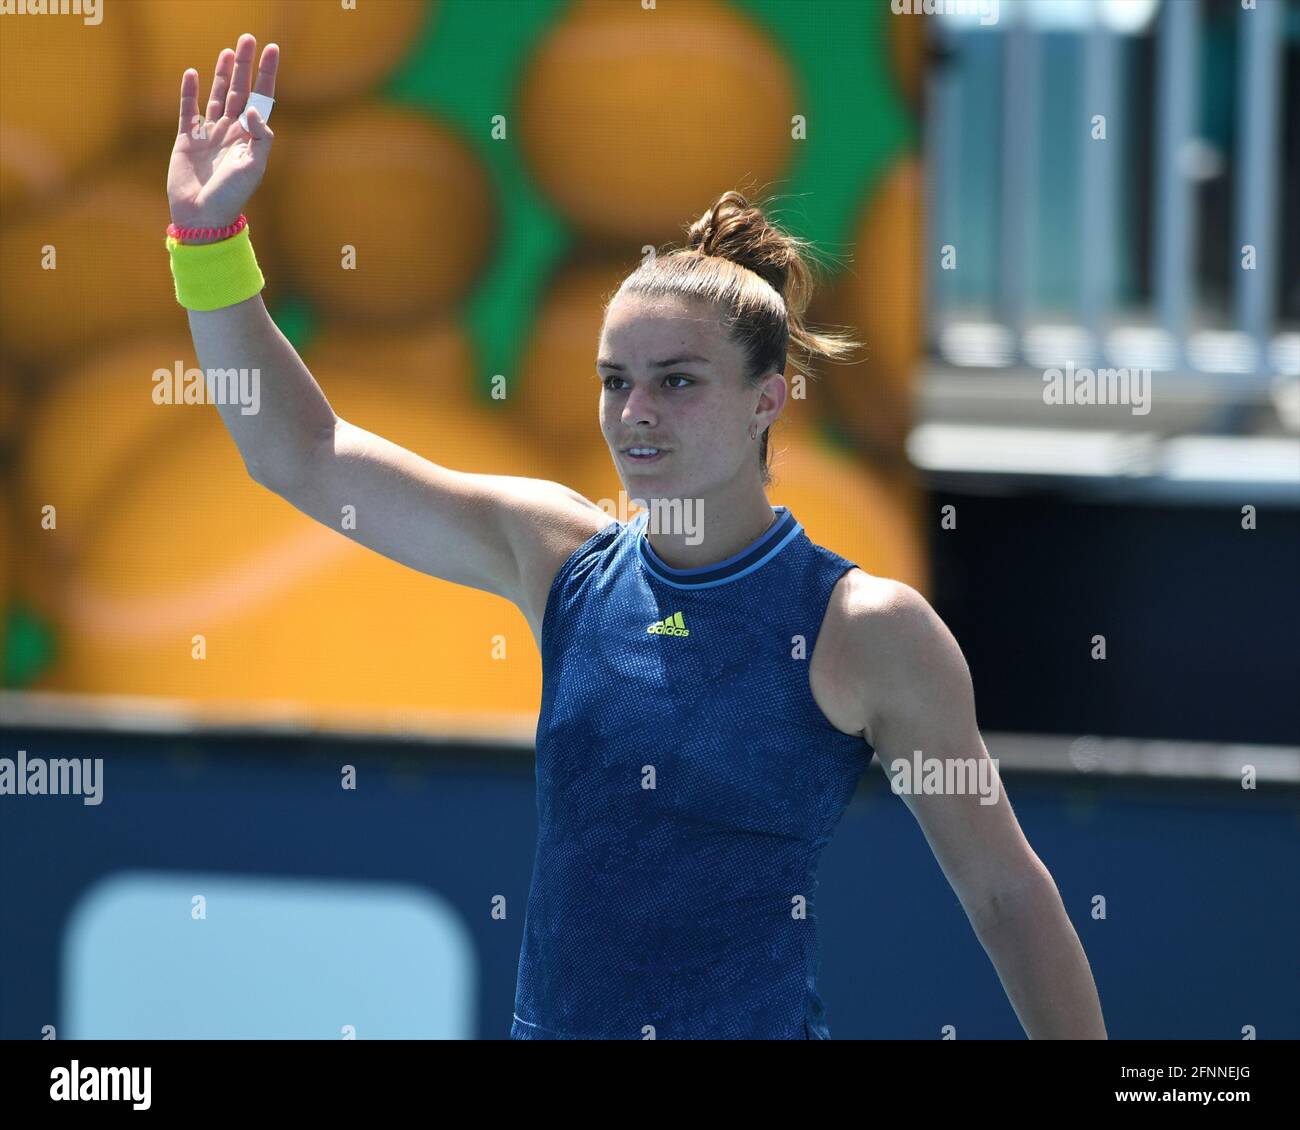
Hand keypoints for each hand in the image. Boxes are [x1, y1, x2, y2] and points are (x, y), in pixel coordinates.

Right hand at [168, 33, 278, 232]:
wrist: (203, 215)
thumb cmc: (232, 196)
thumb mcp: (254, 167)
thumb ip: (260, 137)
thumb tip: (255, 108)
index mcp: (250, 137)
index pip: (262, 98)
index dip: (266, 74)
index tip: (272, 50)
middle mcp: (232, 132)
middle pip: (240, 90)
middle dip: (244, 65)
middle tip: (248, 38)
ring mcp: (209, 134)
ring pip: (218, 96)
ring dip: (223, 73)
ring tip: (228, 51)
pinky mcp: (187, 139)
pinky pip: (188, 110)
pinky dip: (189, 92)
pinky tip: (192, 74)